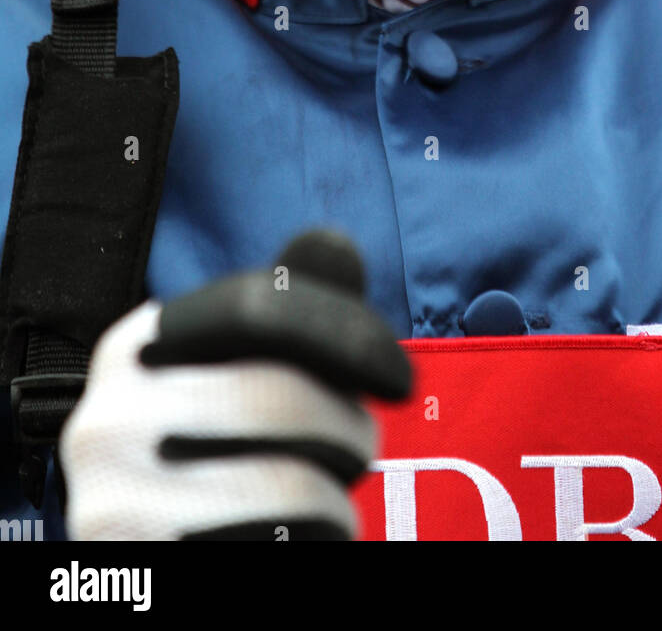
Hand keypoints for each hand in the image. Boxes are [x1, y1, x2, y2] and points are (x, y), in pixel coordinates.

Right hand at [58, 229, 410, 539]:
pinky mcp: (147, 570)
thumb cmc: (212, 465)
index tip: (400, 379)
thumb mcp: (238, 379)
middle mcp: (107, 418)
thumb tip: (332, 243)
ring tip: (324, 501)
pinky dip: (317, 542)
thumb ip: (285, 320)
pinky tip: (298, 541)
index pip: (257, 305)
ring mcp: (116, 503)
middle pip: (282, 395)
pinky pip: (277, 544)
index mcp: (134, 347)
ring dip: (337, 497)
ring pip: (289, 482)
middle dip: (349, 428)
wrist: (152, 571)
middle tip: (357, 451)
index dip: (347, 333)